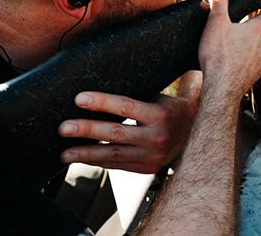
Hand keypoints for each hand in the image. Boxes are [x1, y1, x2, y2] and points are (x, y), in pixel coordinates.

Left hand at [57, 70, 201, 173]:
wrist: (196, 132)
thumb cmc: (171, 109)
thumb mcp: (158, 98)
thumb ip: (134, 97)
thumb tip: (99, 93)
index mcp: (160, 114)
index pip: (125, 106)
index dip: (101, 102)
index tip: (79, 99)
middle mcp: (157, 137)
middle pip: (115, 133)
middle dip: (86, 130)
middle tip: (64, 128)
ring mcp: (152, 156)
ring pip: (113, 155)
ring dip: (86, 153)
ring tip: (65, 152)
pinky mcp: (148, 168)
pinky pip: (118, 166)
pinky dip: (98, 162)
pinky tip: (82, 159)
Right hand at [198, 0, 260, 99]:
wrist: (220, 87)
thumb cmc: (219, 56)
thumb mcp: (215, 23)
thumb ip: (219, 3)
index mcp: (256, 31)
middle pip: (259, 33)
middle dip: (249, 30)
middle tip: (236, 28)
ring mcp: (260, 62)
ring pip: (255, 50)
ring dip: (246, 47)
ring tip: (230, 48)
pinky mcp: (253, 76)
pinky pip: (251, 65)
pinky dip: (243, 63)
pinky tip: (230, 64)